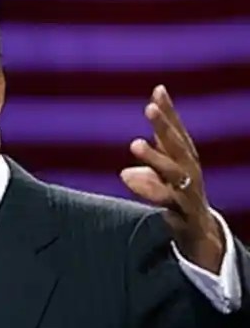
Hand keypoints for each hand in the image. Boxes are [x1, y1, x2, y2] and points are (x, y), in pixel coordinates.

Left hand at [120, 85, 224, 272]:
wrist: (201, 237)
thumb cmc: (180, 202)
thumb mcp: (164, 183)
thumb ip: (148, 172)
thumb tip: (125, 174)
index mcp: (187, 162)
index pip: (178, 133)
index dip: (169, 112)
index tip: (158, 89)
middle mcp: (191, 174)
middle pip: (178, 147)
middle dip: (165, 126)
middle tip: (149, 108)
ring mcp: (189, 193)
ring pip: (174, 173)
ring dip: (155, 157)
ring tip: (135, 142)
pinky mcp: (184, 214)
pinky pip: (168, 201)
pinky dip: (152, 191)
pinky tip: (132, 179)